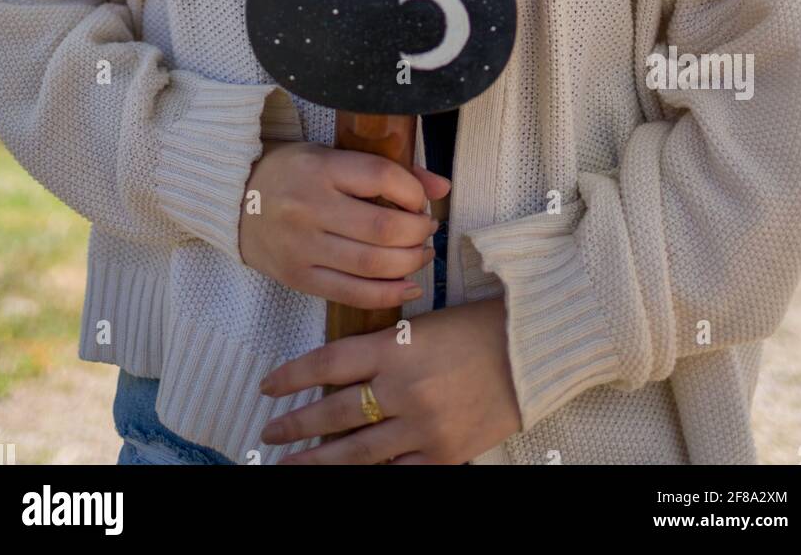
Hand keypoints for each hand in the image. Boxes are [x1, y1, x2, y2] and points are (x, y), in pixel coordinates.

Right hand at [238, 140, 449, 309]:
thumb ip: (390, 169)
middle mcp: (309, 208)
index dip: (413, 190)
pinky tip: (409, 285)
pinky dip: (389, 293)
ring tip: (421, 253)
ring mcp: (302, 246)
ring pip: (373, 264)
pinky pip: (353, 293)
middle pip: (384, 227)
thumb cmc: (293, 174)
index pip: (381, 177)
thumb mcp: (333, 156)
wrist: (234, 202)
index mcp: (319, 168)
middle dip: (418, 231)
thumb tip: (442, 188)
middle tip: (427, 228)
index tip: (420, 198)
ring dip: (410, 262)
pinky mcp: (299, 278)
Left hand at [258, 297, 522, 464]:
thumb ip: (382, 349)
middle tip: (269, 434)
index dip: (292, 377)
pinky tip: (351, 476)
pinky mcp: (445, 454)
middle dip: (296, 427)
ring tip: (291, 466)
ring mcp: (424, 426)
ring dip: (319, 461)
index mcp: (396, 346)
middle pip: (334, 413)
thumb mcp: (421, 324)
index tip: (268, 387)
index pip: (327, 363)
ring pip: (357, 452)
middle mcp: (404, 389)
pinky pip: (397, 473)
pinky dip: (372, 475)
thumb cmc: (477, 326)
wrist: (532, 349)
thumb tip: (339, 375)